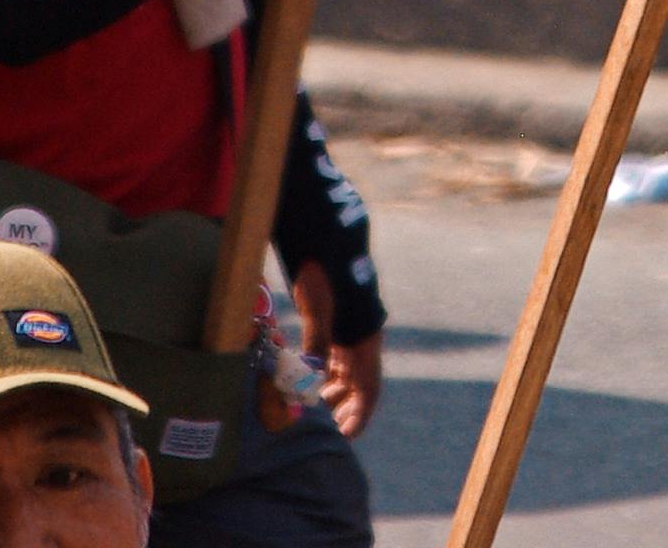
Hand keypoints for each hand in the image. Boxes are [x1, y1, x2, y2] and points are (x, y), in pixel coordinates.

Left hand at [290, 260, 381, 437]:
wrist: (322, 230)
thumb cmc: (323, 267)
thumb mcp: (318, 307)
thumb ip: (314, 344)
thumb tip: (306, 382)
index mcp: (364, 338)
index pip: (368, 387)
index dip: (359, 415)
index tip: (345, 437)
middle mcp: (358, 338)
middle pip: (354, 385)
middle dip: (340, 409)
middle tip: (321, 432)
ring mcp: (344, 330)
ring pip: (339, 373)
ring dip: (325, 393)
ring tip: (306, 413)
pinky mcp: (330, 321)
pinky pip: (327, 357)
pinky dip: (316, 374)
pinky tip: (299, 384)